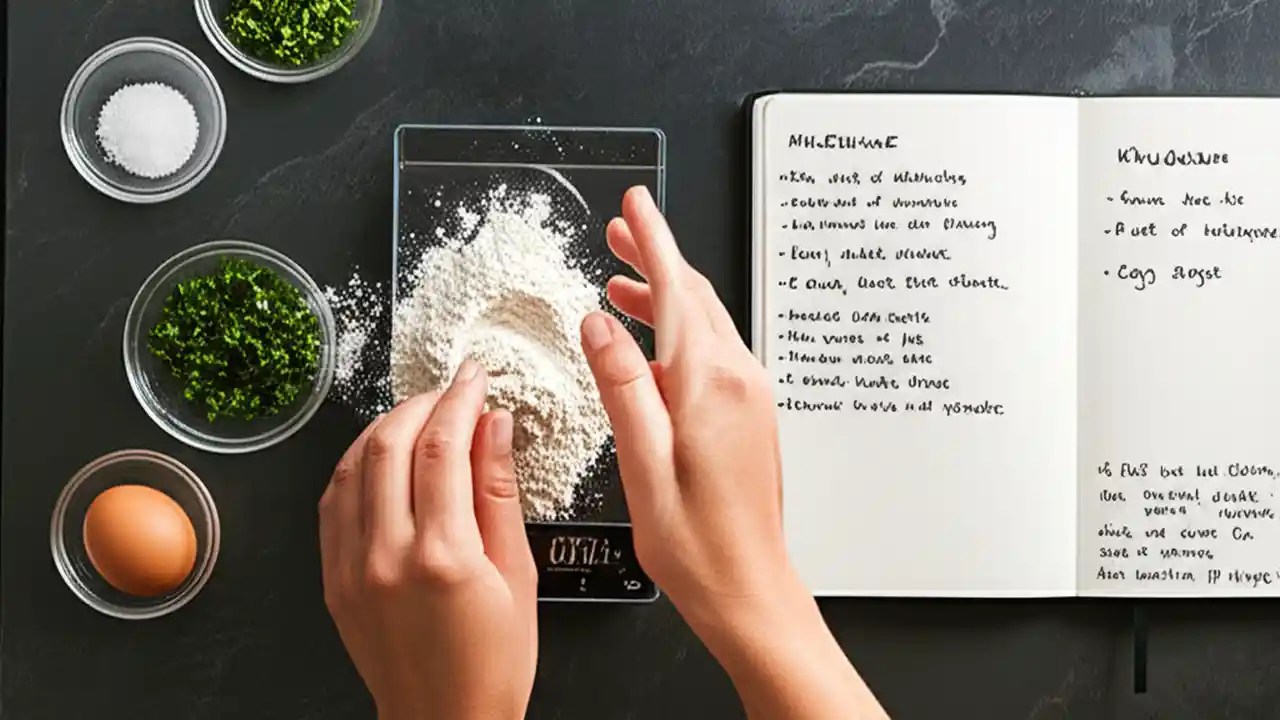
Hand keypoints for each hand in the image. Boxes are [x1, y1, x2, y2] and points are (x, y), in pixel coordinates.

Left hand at [319, 360, 537, 719]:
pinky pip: (333, 502)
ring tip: (419, 416)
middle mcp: (388, 557)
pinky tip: (381, 456)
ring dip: (385, 427)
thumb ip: (500, 493)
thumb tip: (494, 425)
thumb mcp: (519, 574)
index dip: (459, 399)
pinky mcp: (334, 580)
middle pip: (391, 445)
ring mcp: (352, 568)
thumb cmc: (495, 661)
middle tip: (450, 391)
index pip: (444, 447)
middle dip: (422, 404)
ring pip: (353, 465)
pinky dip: (355, 465)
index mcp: (444, 556)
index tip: (474, 378)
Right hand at [580, 186, 887, 718]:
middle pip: (693, 297)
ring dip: (664, 295)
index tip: (635, 203)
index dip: (652, 240)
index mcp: (710, 384)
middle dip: (655, 258)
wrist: (752, 589)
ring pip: (703, 323)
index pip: (675, 290)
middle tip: (620, 231)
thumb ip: (622, 386)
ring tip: (621, 283)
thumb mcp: (643, 464)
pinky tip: (649, 348)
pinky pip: (712, 354)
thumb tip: (600, 324)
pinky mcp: (749, 417)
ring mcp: (750, 398)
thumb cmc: (697, 543)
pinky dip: (678, 332)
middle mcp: (739, 381)